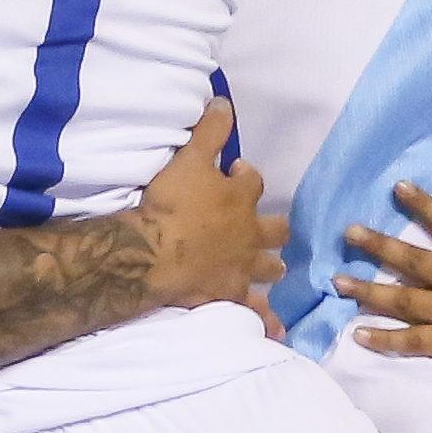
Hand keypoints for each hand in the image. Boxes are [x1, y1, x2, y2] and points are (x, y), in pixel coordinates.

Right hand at [132, 96, 286, 331]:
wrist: (154, 254)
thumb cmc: (171, 205)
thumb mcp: (188, 157)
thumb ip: (209, 131)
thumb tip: (225, 102)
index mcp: (240, 198)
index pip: (253, 182)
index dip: (246, 176)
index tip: (235, 172)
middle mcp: (249, 234)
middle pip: (274, 229)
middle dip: (274, 227)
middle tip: (269, 227)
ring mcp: (242, 267)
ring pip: (269, 268)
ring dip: (273, 267)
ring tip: (277, 269)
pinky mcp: (229, 295)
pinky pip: (254, 310)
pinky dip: (266, 319)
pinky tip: (276, 330)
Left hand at [343, 182, 431, 389]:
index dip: (421, 204)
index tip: (396, 187)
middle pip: (411, 260)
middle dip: (377, 245)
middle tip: (348, 233)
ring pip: (401, 300)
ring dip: (367, 291)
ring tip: (338, 281)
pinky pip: (411, 341)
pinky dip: (384, 340)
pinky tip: (359, 335)